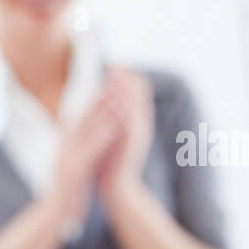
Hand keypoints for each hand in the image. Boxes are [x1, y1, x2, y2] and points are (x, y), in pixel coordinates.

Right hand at [51, 88, 128, 225]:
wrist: (55, 213)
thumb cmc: (68, 188)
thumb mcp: (72, 162)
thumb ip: (78, 146)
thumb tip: (84, 131)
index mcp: (64, 145)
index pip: (78, 117)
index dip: (93, 100)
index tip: (108, 85)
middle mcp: (63, 147)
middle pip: (81, 118)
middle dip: (97, 99)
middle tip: (112, 82)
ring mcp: (66, 158)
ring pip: (85, 130)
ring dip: (100, 113)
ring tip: (116, 98)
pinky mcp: (73, 170)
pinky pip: (90, 150)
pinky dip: (102, 137)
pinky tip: (115, 128)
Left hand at [96, 68, 153, 195]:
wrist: (118, 187)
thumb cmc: (111, 163)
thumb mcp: (111, 137)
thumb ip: (112, 121)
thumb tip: (108, 105)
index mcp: (135, 123)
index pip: (135, 95)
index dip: (127, 79)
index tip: (115, 64)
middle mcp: (141, 125)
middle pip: (139, 94)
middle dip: (127, 77)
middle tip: (116, 61)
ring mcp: (139, 134)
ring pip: (136, 103)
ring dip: (126, 87)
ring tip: (116, 71)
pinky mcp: (132, 143)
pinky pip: (130, 120)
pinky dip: (125, 106)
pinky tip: (115, 94)